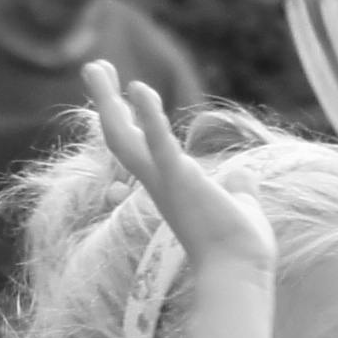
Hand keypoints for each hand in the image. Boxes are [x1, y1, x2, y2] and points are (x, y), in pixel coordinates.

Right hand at [84, 60, 272, 280]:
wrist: (239, 272)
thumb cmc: (239, 247)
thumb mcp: (240, 207)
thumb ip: (239, 188)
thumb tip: (244, 177)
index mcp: (170, 186)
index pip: (141, 145)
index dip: (130, 116)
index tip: (122, 91)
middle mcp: (157, 183)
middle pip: (119, 136)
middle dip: (105, 100)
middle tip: (93, 66)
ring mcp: (164, 181)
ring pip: (122, 138)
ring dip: (107, 100)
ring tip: (94, 66)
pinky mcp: (179, 179)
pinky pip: (158, 143)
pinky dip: (149, 115)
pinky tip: (138, 87)